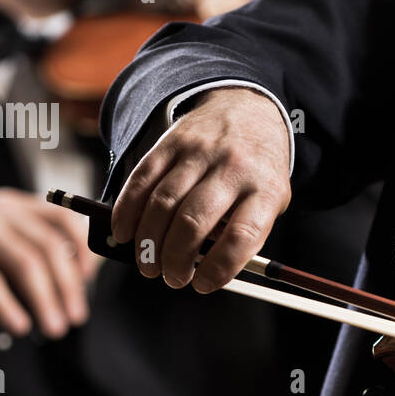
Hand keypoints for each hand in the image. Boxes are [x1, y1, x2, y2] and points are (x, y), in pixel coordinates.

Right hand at [0, 188, 94, 337]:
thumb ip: (29, 251)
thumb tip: (73, 285)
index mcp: (19, 205)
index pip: (67, 220)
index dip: (85, 251)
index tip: (92, 283)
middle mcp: (3, 210)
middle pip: (51, 248)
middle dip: (70, 287)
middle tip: (77, 318)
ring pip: (27, 263)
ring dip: (46, 300)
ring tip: (56, 328)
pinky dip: (6, 305)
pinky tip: (19, 326)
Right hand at [110, 86, 291, 292]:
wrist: (249, 110)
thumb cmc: (258, 171)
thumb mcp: (270, 202)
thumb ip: (244, 234)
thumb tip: (201, 270)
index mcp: (265, 189)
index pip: (241, 235)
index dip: (218, 267)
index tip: (202, 284)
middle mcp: (233, 167)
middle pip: (194, 221)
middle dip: (175, 259)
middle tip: (171, 278)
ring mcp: (200, 152)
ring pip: (163, 202)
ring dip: (149, 242)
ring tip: (149, 264)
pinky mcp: (172, 141)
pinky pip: (142, 178)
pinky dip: (127, 210)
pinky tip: (124, 232)